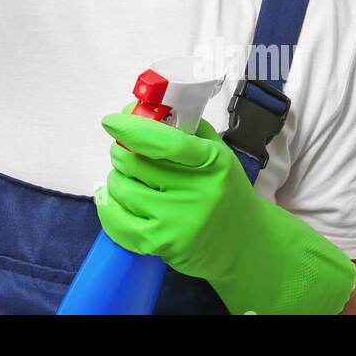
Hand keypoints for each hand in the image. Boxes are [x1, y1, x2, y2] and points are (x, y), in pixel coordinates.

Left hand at [97, 101, 355, 313]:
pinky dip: (108, 207)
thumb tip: (138, 110)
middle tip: (124, 151)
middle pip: (135, 162)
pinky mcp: (163, 244)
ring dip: (117, 179)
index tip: (111, 121)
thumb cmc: (225, 189)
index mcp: (212, 161)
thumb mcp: (217, 152)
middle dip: (121, 151)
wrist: (246, 243)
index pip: (166, 142)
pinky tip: (114, 200)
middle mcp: (196, 192)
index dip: (133, 129)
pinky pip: (119, 222)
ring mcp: (179, 221)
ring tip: (128, 179)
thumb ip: (184, 128)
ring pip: (123, 189)